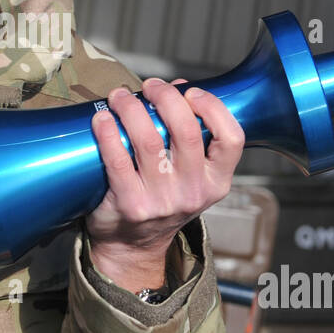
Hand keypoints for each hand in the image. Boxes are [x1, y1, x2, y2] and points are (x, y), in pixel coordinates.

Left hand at [85, 78, 244, 291]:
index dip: (213, 108)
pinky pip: (117, 159)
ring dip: (132, 108)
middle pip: (186, 131)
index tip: (191, 92)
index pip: (232, 139)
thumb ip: (189, 133)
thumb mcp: (189, 174)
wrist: (132, 246)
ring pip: (149, 140)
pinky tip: (101, 118)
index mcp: (216, 181)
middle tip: (150, 86)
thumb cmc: (162, 199)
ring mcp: (162, 200)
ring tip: (120, 96)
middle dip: (165, 98)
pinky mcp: (130, 204)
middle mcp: (193, 192)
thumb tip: (177, 88)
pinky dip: (108, 133)